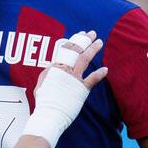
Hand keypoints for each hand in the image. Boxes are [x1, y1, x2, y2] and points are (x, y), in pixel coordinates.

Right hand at [26, 31, 107, 147]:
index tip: (80, 34)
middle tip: (92, 33)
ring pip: (84, 59)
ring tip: (99, 42)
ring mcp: (73, 79)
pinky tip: (106, 69)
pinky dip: (99, 74)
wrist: (48, 114)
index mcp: (54, 67)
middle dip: (85, 40)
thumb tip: (53, 67)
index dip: (74, 40)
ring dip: (92, 49)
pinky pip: (92, 79)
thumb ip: (49, 73)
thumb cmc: (44, 102)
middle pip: (76, 50)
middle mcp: (64, 70)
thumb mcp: (42, 83)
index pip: (66, 49)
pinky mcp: (81, 89)